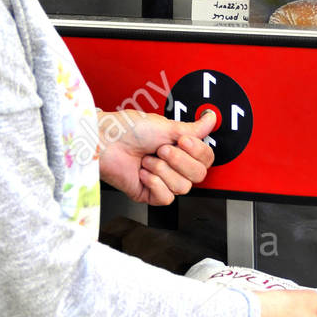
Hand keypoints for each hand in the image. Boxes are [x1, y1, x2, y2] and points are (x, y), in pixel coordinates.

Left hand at [97, 110, 217, 205]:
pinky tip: (143, 173)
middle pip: (199, 175)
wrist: (105, 142)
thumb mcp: (167, 126)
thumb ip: (193, 129)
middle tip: (160, 149)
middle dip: (179, 161)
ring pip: (183, 187)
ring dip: (162, 170)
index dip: (197, 152)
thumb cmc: (128, 129)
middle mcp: (173, 165)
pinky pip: (166, 197)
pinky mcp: (149, 194)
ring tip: (146, 160)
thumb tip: (211, 118)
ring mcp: (162, 181)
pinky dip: (155, 184)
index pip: (207, 159)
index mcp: (180, 148)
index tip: (182, 140)